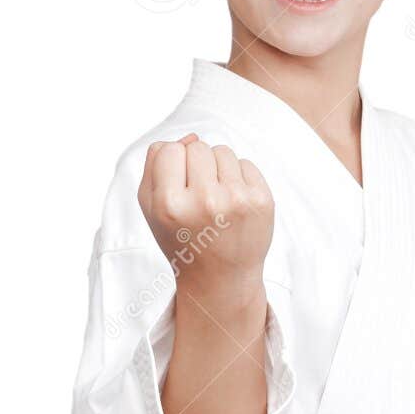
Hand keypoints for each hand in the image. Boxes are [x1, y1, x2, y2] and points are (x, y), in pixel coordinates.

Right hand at [137, 132, 274, 302]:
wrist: (221, 277)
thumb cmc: (182, 236)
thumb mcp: (151, 206)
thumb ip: (156, 162)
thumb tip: (191, 136)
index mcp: (170, 204)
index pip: (171, 149)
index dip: (174, 165)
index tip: (178, 188)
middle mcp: (204, 201)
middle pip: (198, 147)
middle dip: (197, 165)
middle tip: (198, 197)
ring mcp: (236, 200)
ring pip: (224, 151)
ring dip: (219, 169)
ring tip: (216, 199)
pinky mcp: (263, 201)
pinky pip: (246, 163)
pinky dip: (239, 178)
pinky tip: (234, 204)